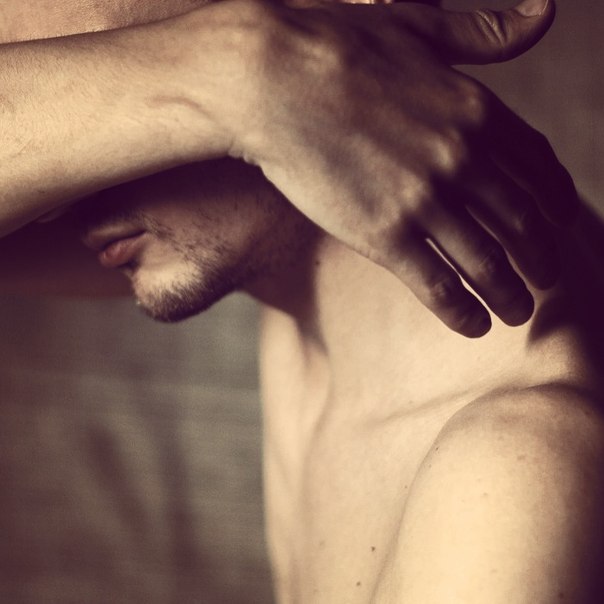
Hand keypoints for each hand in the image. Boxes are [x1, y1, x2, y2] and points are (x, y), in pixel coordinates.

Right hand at [219, 0, 576, 336]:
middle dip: (542, 258)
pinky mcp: (383, 234)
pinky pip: (436, 284)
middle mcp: (462, 161)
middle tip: (549, 278)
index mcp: (478, 111)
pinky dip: (461, 311)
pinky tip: (474, 326)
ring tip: (519, 313)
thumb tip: (546, 14)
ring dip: (510, 294)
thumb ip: (483, 34)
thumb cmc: (337, 46)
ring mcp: (424, 201)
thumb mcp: (420, 26)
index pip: (538, 168)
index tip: (560, 222)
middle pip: (522, 223)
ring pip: (486, 263)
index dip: (555, 201)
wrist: (272, 79)